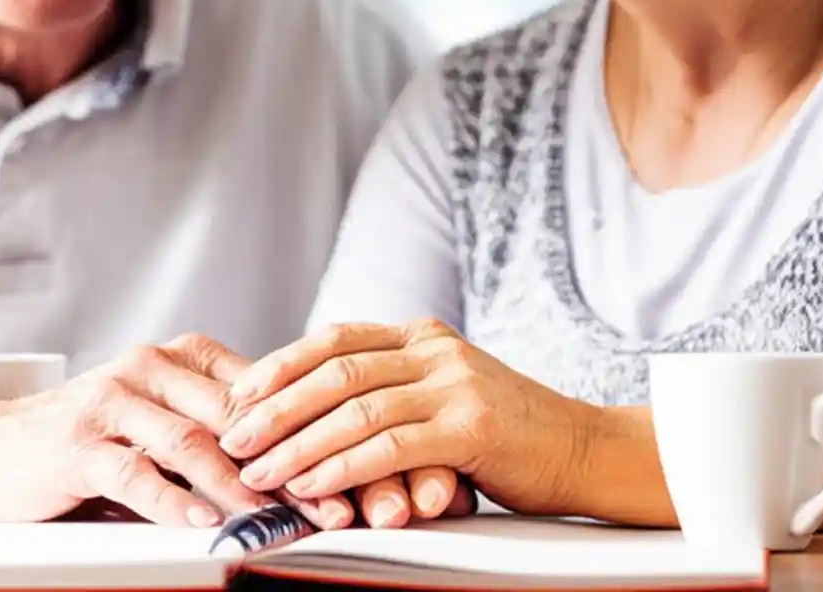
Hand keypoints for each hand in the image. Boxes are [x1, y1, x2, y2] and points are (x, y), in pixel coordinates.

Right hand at [0, 334, 354, 528]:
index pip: (261, 391)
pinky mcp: (79, 442)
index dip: (311, 431)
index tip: (353, 473)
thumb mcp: (163, 414)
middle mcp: (150, 367)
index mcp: (183, 356)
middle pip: (235, 416)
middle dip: (289, 464)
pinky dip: (172, 502)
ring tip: (275, 516)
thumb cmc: (96, 434)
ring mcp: (112, 402)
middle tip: (332, 506)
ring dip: (237, 484)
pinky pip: (134, 473)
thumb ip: (221, 423)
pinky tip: (202, 525)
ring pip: (189, 442)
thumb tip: (312, 456)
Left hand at [218, 321, 598, 517]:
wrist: (588, 451)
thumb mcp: (447, 394)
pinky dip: (343, 468)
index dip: (281, 366)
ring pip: (355, 408)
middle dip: (276, 406)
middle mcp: (434, 350)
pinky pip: (389, 446)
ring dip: (298, 443)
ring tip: (260, 471)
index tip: (239, 394)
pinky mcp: (472, 427)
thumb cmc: (509, 434)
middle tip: (233, 436)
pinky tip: (313, 487)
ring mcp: (455, 384)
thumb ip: (393, 391)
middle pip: (334, 370)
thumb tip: (314, 413)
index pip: (334, 339)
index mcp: (421, 336)